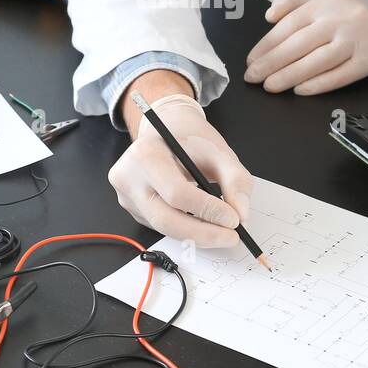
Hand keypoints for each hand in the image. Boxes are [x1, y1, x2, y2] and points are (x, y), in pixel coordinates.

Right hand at [108, 93, 252, 247]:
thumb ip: (236, 181)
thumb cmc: (191, 140)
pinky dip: (185, 229)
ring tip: (221, 231)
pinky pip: (161, 227)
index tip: (233, 220)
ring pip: (163, 228)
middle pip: (166, 219)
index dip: (207, 210)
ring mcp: (127, 196)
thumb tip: (241, 215)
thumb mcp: (219, 152)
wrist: (169, 130)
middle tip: (231, 237)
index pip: (176, 193)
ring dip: (196, 234)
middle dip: (202, 233)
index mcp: (146, 154)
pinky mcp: (132, 209)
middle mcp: (128, 177)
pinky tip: (201, 222)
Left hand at [244, 0, 367, 94]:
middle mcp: (343, 15)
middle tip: (253, 77)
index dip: (267, 43)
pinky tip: (300, 90)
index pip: (290, 22)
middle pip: (300, 42)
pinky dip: (319, 84)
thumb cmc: (354, 19)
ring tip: (271, 86)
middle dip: (272, 62)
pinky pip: (341, 74)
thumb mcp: (327, 2)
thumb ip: (296, 3)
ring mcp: (360, 37)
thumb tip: (269, 15)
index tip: (251, 60)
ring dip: (290, 75)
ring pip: (318, 59)